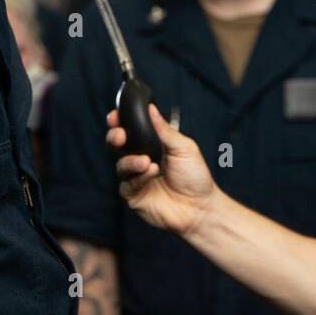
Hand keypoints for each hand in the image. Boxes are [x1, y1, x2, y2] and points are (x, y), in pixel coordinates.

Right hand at [106, 105, 217, 235]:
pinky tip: (152, 174)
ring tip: (147, 162)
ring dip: (130, 160)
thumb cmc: (194, 176)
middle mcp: (140, 159)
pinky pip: (127, 184)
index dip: (120, 121)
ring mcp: (135, 178)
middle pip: (117, 144)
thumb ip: (164, 129)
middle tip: (120, 135)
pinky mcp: (133, 196)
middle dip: (115, 136)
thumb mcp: (183, 147)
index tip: (115, 115)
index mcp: (151, 144)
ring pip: (120, 164)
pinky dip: (138, 178)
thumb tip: (150, 108)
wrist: (200, 206)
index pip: (130, 129)